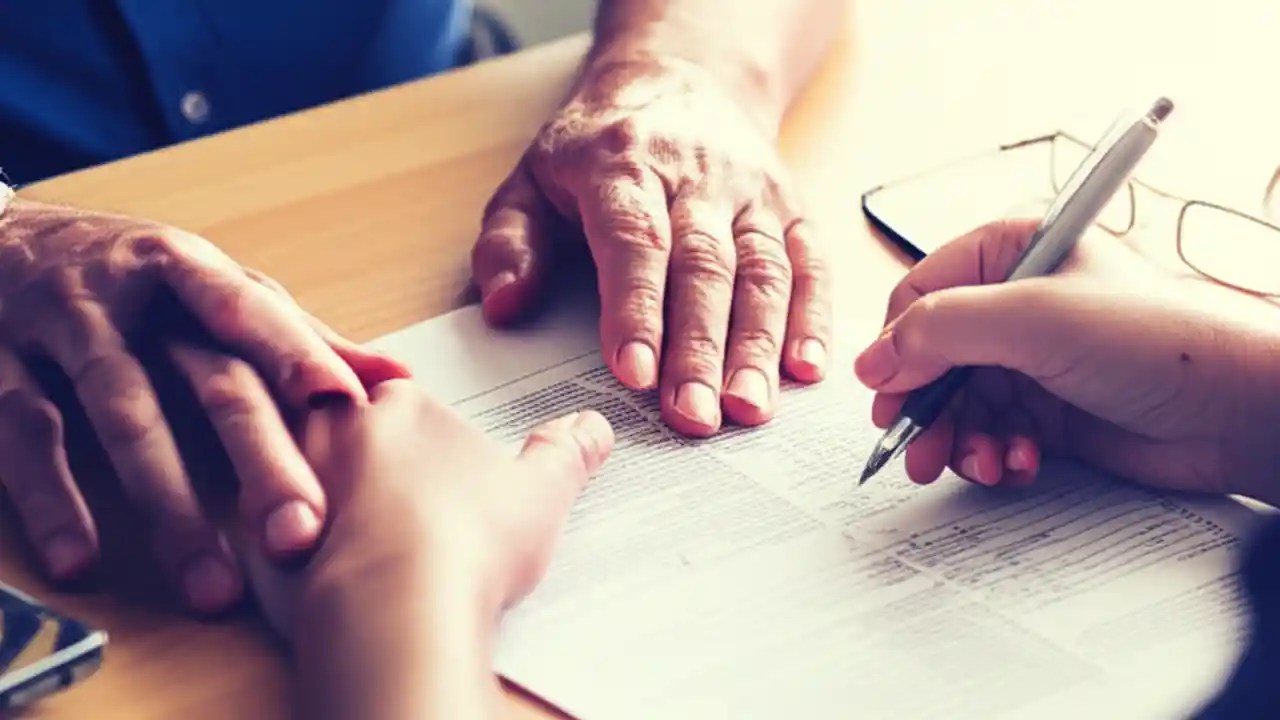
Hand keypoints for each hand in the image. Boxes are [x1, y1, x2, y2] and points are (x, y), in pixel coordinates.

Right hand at [0, 199, 408, 611]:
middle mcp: (132, 299)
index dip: (295, 352)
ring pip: (123, 419)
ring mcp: (62, 334)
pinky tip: (82, 559)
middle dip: (257, 457)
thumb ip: (297, 336)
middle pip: (204, 379)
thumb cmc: (136, 279)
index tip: (343, 401)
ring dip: (170, 506)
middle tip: (298, 535)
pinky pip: (26, 441)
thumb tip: (397, 378)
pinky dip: (52, 503)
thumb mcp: (210, 287)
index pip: (251, 311)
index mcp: (192, 272)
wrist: (2, 240)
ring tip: (212, 584)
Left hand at [240, 382, 612, 719]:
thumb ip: (566, 452)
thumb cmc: (469, 539)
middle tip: (396, 502)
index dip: (417, 434)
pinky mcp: (257, 537)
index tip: (434, 468)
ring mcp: (286, 479)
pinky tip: (322, 571)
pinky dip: (289, 544)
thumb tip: (594, 426)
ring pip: (294, 472)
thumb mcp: (542, 491)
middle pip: (340, 425)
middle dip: (360, 457)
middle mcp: (333, 426)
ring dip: (319, 496)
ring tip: (360, 538)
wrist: (396, 607)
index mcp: (400, 402)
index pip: (398, 397)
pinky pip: (267, 529)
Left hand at [471, 51, 830, 436]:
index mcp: (624, 163)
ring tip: (749, 409)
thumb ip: (509, 242)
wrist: (682, 78)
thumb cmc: (599, 148)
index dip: (636, 308)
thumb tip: (504, 306)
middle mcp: (697, 175)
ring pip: (763, 270)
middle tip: (693, 416)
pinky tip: (807, 368)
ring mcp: (752, 192)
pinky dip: (813, 316)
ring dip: (759, 344)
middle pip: (705, 266)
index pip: (634, 239)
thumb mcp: (532, 178)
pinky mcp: (791, 208)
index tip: (633, 373)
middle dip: (700, 347)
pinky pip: (809, 262)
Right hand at [853, 219, 1279, 502]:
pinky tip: (1020, 464)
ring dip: (961, 440)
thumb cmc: (1158, 340)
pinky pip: (993, 434)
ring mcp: (1031, 360)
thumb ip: (940, 331)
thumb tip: (872, 362)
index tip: (890, 395)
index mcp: (1009, 255)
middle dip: (926, 409)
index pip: (918, 296)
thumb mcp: (1033, 319)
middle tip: (918, 450)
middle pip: (931, 360)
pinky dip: (995, 455)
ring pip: (958, 405)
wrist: (1238, 409)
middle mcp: (1014, 305)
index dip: (896, 348)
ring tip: (981, 463)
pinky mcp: (1049, 410)